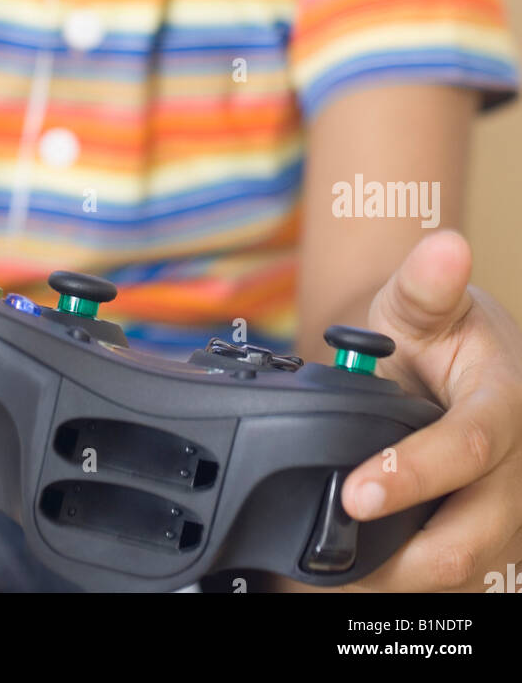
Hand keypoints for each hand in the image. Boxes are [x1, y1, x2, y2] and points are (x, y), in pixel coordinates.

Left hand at [338, 229, 521, 591]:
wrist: (453, 365)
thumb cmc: (436, 333)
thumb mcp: (422, 303)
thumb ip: (426, 285)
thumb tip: (445, 247)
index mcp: (507, 400)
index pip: (467, 447)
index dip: (411, 473)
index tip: (356, 492)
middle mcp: (519, 465)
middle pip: (473, 533)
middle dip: (404, 557)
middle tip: (333, 562)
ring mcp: (511, 510)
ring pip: (468, 570)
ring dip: (405, 584)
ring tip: (338, 582)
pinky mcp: (496, 541)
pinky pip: (462, 582)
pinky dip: (412, 590)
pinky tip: (363, 586)